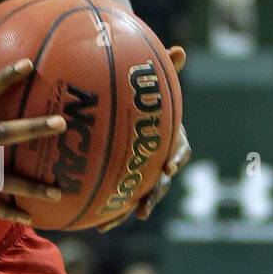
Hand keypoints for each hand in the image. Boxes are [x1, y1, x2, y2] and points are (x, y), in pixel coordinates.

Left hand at [97, 45, 192, 232]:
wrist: (134, 106)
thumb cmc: (145, 91)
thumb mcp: (153, 79)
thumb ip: (163, 68)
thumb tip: (181, 49)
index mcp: (170, 136)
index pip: (179, 148)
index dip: (176, 156)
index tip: (170, 164)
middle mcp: (159, 157)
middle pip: (160, 180)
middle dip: (152, 194)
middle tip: (144, 207)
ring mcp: (142, 170)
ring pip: (138, 194)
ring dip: (125, 210)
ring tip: (107, 224)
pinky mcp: (124, 177)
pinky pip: (117, 195)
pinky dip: (106, 208)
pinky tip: (91, 221)